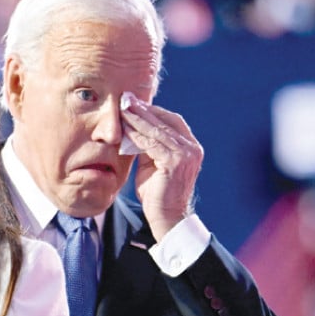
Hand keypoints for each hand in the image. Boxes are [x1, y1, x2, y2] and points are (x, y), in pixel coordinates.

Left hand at [121, 99, 202, 240]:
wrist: (166, 217)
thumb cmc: (157, 193)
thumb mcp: (153, 163)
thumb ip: (148, 146)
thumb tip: (133, 127)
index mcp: (190, 146)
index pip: (171, 120)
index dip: (152, 110)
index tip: (133, 102)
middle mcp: (192, 148)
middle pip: (165, 120)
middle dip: (143, 109)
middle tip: (126, 98)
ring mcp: (186, 154)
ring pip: (157, 130)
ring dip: (138, 118)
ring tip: (123, 108)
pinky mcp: (175, 162)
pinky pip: (152, 143)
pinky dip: (137, 134)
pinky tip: (125, 127)